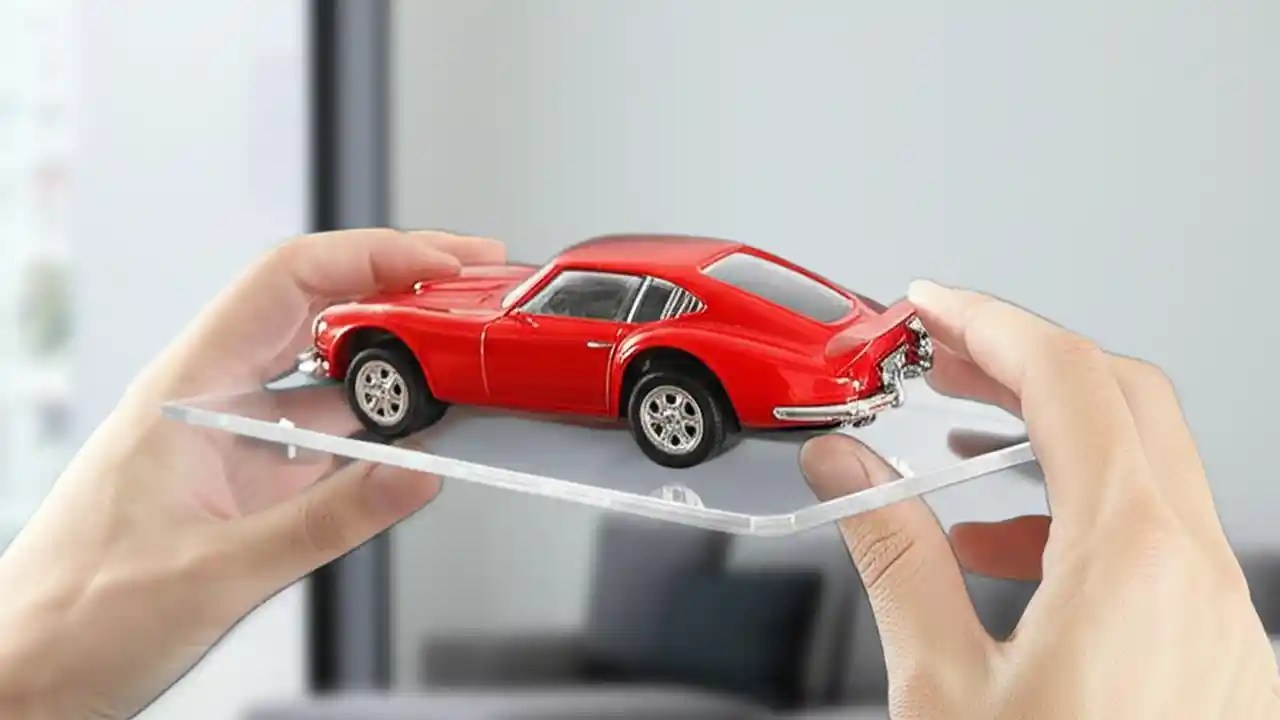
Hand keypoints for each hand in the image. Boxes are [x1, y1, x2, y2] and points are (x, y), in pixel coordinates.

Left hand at [0, 230, 504, 718]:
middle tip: (468, 288)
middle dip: (399, 288)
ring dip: (394, 363)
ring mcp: (233, 439)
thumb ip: (329, 520)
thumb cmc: (80, 615)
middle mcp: (212, 400)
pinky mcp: (248, 480)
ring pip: (327, 373)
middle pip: (317, 310)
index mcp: (188, 390)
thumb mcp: (217, 570)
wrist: (34, 671)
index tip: (437, 263)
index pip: (287, 282)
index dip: (369, 258)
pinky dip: (379, 430)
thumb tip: (417, 476)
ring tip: (457, 363)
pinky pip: (326, 434)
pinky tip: (416, 440)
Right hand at [801, 280, 1279, 717]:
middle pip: (1124, 402)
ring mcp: (1225, 618)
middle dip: (1022, 364)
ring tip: (966, 446)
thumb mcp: (941, 688)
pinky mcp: (1225, 658)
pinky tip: (1012, 550)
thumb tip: (846, 471)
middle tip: (944, 358)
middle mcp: (1199, 577)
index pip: (1067, 379)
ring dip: (1054, 439)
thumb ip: (893, 561)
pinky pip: (1164, 544)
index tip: (933, 308)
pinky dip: (1085, 517)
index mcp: (1131, 562)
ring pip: (1150, 472)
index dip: (989, 322)